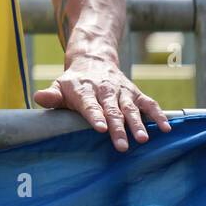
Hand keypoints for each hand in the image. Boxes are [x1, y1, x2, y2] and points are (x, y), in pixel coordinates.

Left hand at [34, 57, 170, 150]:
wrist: (93, 60)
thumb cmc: (73, 82)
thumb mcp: (58, 85)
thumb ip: (51, 95)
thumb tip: (39, 97)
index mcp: (83, 90)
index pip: (89, 105)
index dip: (95, 116)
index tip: (99, 128)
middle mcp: (104, 90)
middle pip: (112, 110)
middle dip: (117, 127)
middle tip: (122, 146)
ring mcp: (122, 91)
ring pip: (131, 108)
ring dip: (138, 123)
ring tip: (143, 139)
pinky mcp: (135, 93)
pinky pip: (148, 103)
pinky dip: (158, 114)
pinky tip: (166, 128)